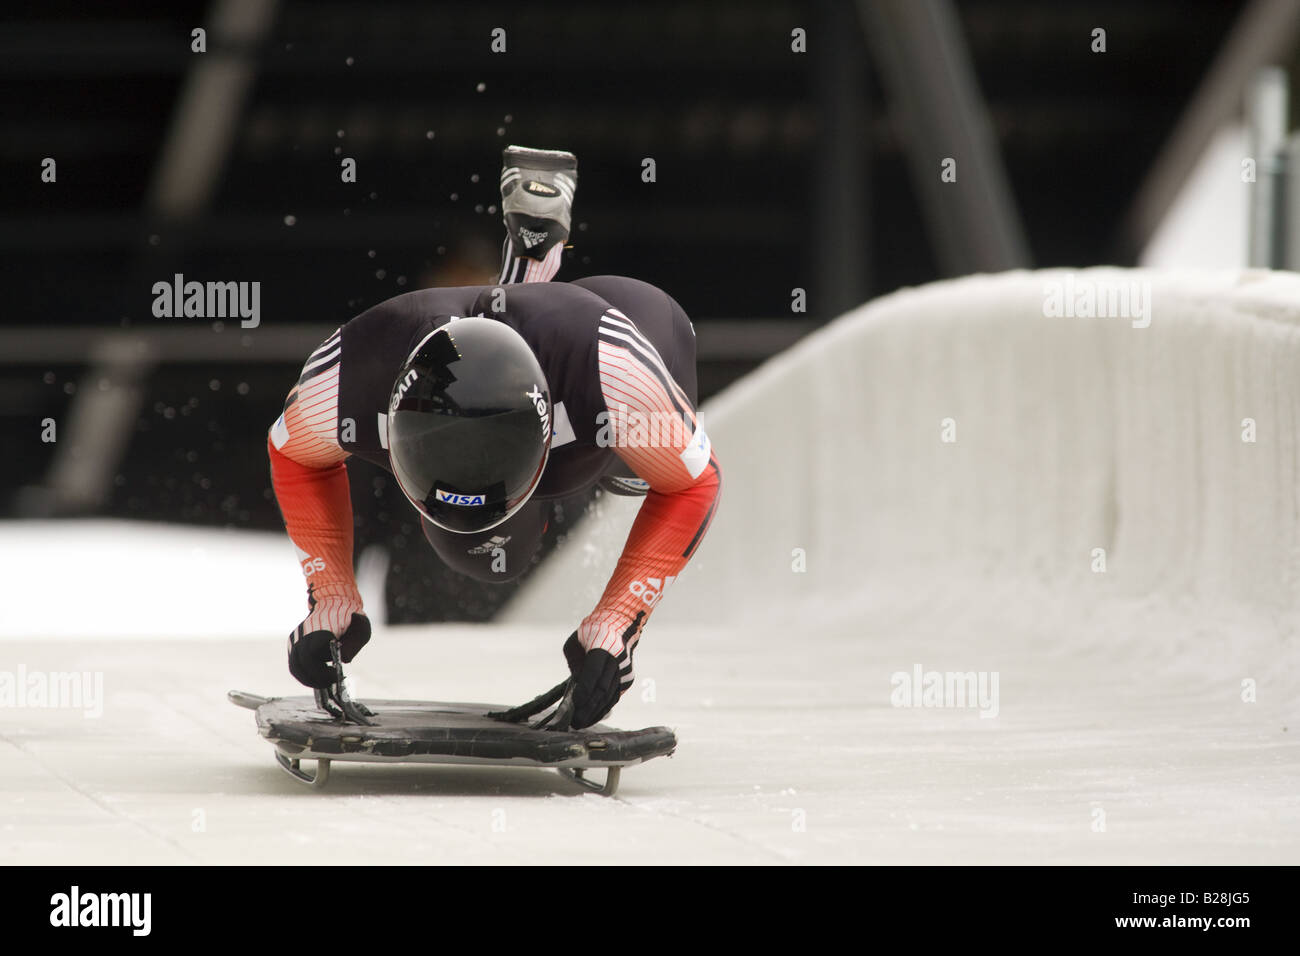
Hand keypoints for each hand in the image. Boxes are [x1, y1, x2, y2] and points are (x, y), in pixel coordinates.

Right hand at [287, 603, 370, 688]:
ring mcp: (296, 640)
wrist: (335, 602)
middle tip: (331, 683)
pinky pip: (295, 665)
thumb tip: (343, 660)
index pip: (312, 655)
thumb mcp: (361, 628)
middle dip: (316, 678)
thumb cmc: (351, 618)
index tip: (336, 674)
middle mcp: (303, 634)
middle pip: (301, 664)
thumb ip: (353, 644)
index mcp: (318, 629)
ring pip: (295, 667)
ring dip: (308, 679)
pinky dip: (304, 675)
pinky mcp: (294, 645)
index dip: (322, 670)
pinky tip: (318, 678)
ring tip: (324, 683)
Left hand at [562, 611, 644, 728]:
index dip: (585, 689)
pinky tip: (592, 718)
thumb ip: (574, 663)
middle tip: (574, 722)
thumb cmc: (590, 633)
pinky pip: (614, 697)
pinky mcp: (627, 679)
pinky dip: (603, 709)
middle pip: (603, 688)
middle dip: (588, 707)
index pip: (594, 672)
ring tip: (580, 724)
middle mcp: (617, 661)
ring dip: (595, 712)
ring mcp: (624, 671)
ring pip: (610, 696)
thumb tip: (576, 686)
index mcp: (603, 648)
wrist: (619, 625)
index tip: (574, 703)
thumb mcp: (574, 642)